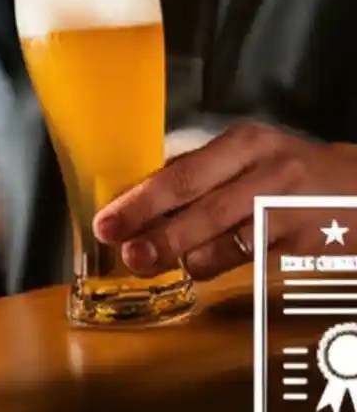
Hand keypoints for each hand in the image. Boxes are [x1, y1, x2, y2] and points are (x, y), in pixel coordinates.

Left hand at [94, 122, 356, 280]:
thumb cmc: (293, 176)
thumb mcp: (250, 161)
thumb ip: (201, 178)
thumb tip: (138, 204)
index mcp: (242, 144)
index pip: (181, 173)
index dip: (139, 200)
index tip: (107, 222)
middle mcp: (264, 168)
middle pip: (198, 201)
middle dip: (154, 230)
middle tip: (124, 252)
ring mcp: (287, 202)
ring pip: (223, 233)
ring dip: (182, 252)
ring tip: (151, 263)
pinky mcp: (305, 236)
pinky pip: (251, 254)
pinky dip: (218, 263)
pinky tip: (197, 268)